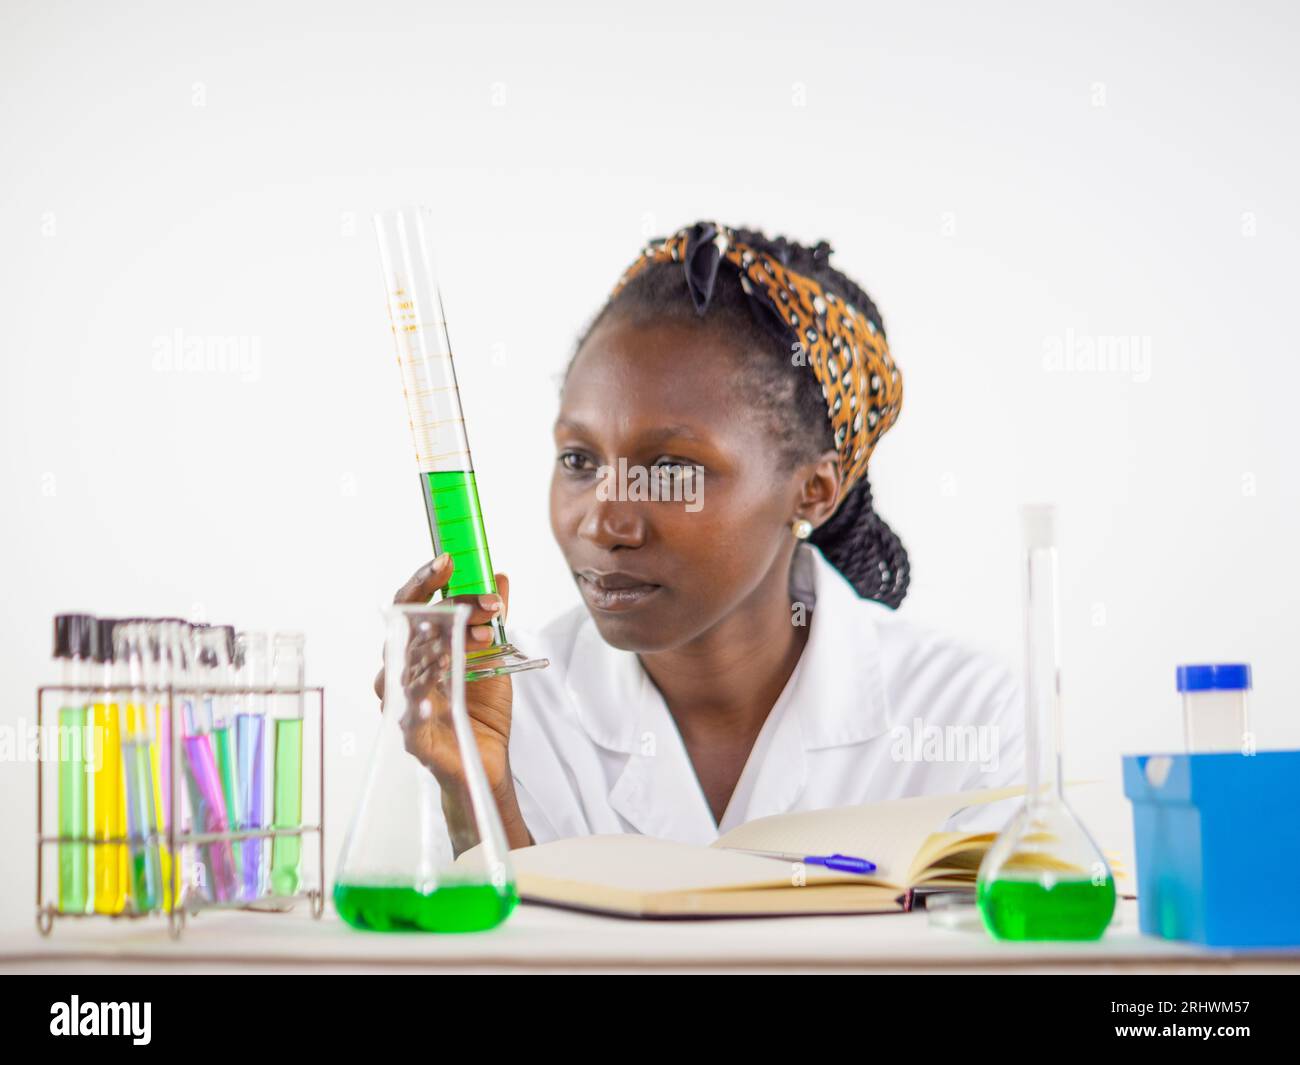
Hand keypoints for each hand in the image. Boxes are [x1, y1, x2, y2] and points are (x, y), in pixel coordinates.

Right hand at [375, 554, 514, 800]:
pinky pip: (408, 714)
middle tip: (488, 604)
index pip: (411, 604)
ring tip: (482, 638)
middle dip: (451, 609)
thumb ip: (492, 617)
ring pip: (409, 665)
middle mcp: (402, 669)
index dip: (425, 579)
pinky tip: (438, 688)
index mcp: (417, 646)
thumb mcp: (494, 654)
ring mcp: (402, 701)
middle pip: (412, 627)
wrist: (486, 756)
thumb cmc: (480, 705)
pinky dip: (420, 699)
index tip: (449, 560)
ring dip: (446, 646)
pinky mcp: (412, 735)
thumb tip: (498, 576)